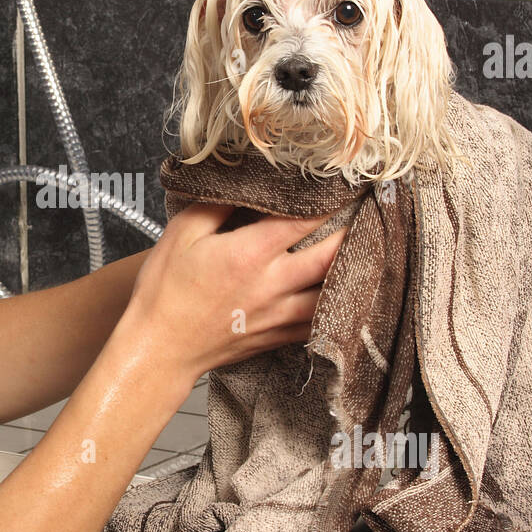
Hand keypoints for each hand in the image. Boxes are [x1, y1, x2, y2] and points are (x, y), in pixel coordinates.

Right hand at [116, 202, 346, 385]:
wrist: (160, 349)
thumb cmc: (165, 291)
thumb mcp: (181, 234)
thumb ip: (216, 204)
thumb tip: (242, 182)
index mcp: (250, 254)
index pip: (304, 219)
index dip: (329, 198)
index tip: (345, 184)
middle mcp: (272, 284)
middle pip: (331, 255)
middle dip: (354, 230)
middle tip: (371, 211)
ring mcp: (278, 314)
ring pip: (333, 291)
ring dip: (353, 269)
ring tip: (369, 249)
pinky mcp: (277, 336)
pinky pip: (320, 321)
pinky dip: (337, 306)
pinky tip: (347, 293)